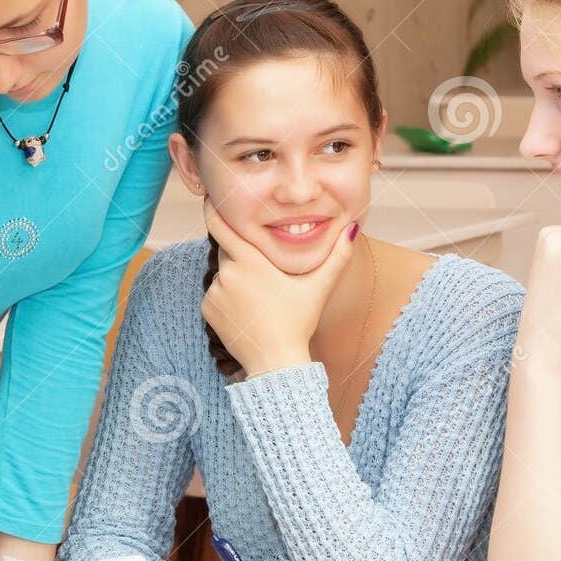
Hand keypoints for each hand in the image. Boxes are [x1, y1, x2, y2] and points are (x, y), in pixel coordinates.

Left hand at [201, 199, 357, 375]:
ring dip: (236, 277)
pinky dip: (227, 296)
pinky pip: (215, 293)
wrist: (276, 362)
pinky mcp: (207, 308)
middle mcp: (228, 272)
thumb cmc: (298, 322)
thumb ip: (337, 256)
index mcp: (251, 261)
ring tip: (259, 299)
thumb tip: (352, 228)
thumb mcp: (319, 287)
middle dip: (241, 252)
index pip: (221, 226)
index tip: (212, 198)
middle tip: (261, 271)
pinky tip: (247, 311)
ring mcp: (215, 291)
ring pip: (223, 272)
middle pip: (227, 249)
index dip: (214, 209)